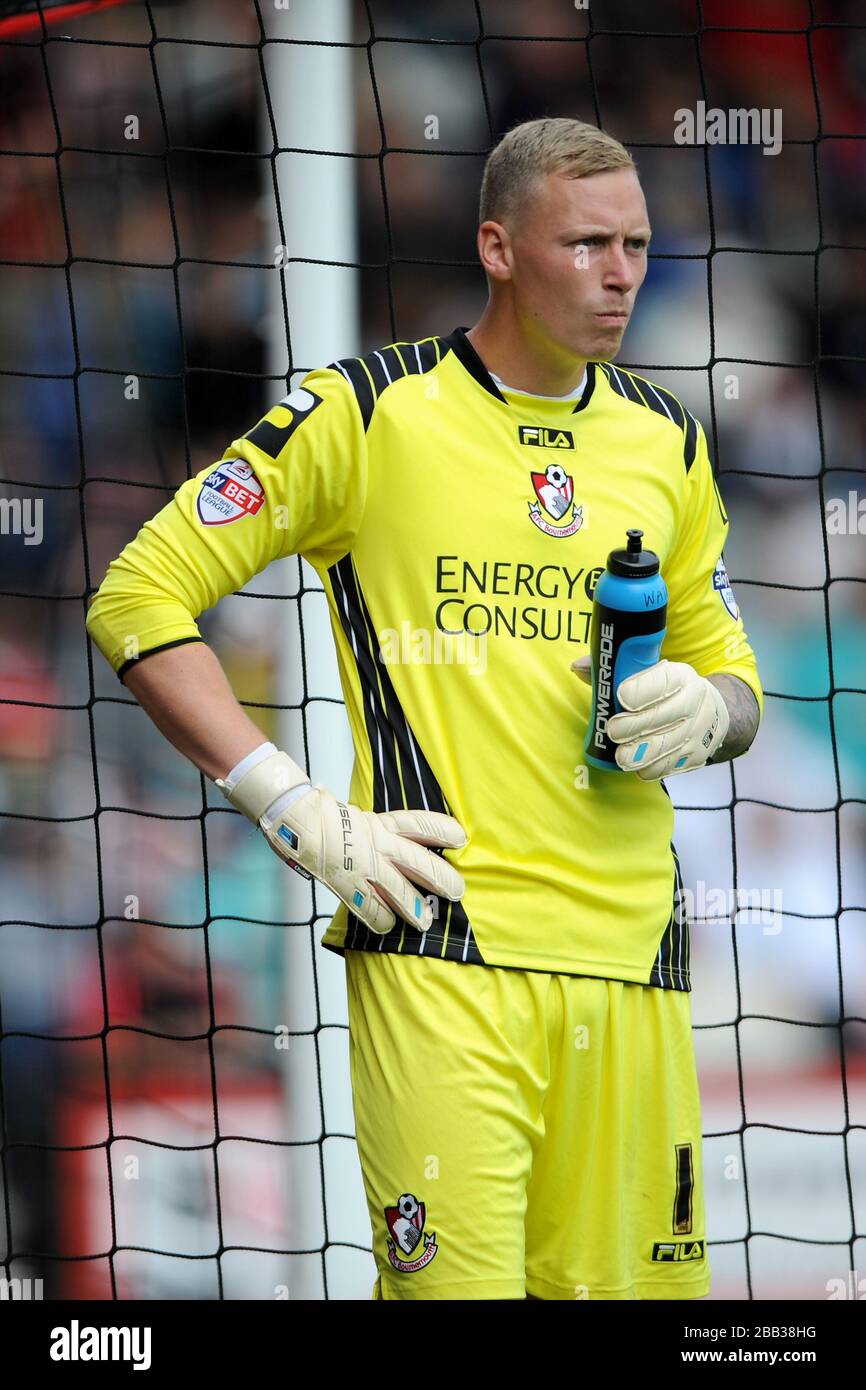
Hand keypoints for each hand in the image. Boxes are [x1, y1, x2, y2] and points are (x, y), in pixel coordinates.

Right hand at [217, 748, 466, 933]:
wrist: (291, 816)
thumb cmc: (322, 818)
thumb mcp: (357, 819)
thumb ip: (377, 833)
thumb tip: (396, 846)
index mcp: (380, 823)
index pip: (419, 824)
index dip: (442, 830)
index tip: (462, 838)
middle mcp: (377, 842)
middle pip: (418, 861)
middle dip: (441, 878)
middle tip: (459, 890)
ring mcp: (362, 863)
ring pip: (398, 889)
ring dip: (414, 908)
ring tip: (426, 922)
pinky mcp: (346, 883)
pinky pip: (369, 907)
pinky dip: (380, 919)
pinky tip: (387, 926)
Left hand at [571, 656, 728, 778]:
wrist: (711, 711)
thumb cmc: (668, 691)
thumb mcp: (650, 674)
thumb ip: (614, 671)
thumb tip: (577, 668)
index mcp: (681, 676)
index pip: (664, 680)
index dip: (642, 689)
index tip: (621, 696)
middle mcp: (694, 702)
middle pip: (664, 716)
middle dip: (635, 725)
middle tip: (613, 731)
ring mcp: (698, 731)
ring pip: (669, 745)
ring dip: (642, 753)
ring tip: (622, 757)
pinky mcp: (698, 755)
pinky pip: (673, 766)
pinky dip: (653, 768)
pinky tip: (639, 766)